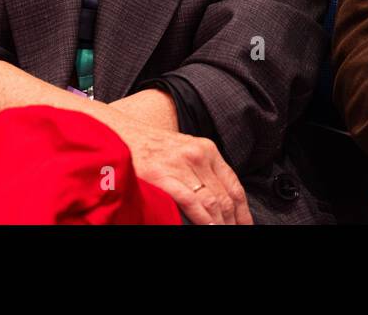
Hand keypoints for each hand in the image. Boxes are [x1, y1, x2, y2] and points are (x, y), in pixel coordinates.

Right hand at [104, 112, 252, 224]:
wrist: (121, 134)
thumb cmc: (151, 147)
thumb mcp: (184, 151)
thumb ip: (202, 170)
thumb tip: (218, 200)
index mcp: (207, 149)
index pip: (234, 185)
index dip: (243, 210)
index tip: (246, 224)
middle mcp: (198, 155)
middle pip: (226, 196)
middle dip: (234, 221)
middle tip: (237, 233)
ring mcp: (181, 165)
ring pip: (213, 201)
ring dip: (221, 223)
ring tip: (224, 233)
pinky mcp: (164, 175)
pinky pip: (191, 201)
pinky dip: (203, 219)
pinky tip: (208, 227)